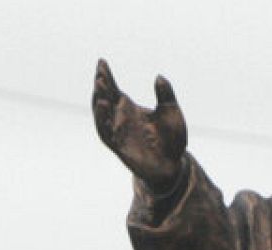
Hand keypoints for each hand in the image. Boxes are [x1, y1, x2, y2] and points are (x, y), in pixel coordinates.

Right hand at [92, 59, 187, 192]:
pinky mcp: (119, 146)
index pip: (113, 89)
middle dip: (100, 86)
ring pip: (101, 115)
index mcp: (129, 108)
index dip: (106, 76)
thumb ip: (166, 94)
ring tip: (99, 88)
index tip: (102, 62)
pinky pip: (106, 132)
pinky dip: (102, 119)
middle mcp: (120, 118)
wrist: (173, 164)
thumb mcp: (171, 111)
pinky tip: (103, 106)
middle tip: (100, 73)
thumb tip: (159, 76)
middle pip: (104, 98)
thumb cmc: (171, 137)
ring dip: (98, 101)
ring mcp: (118, 132)